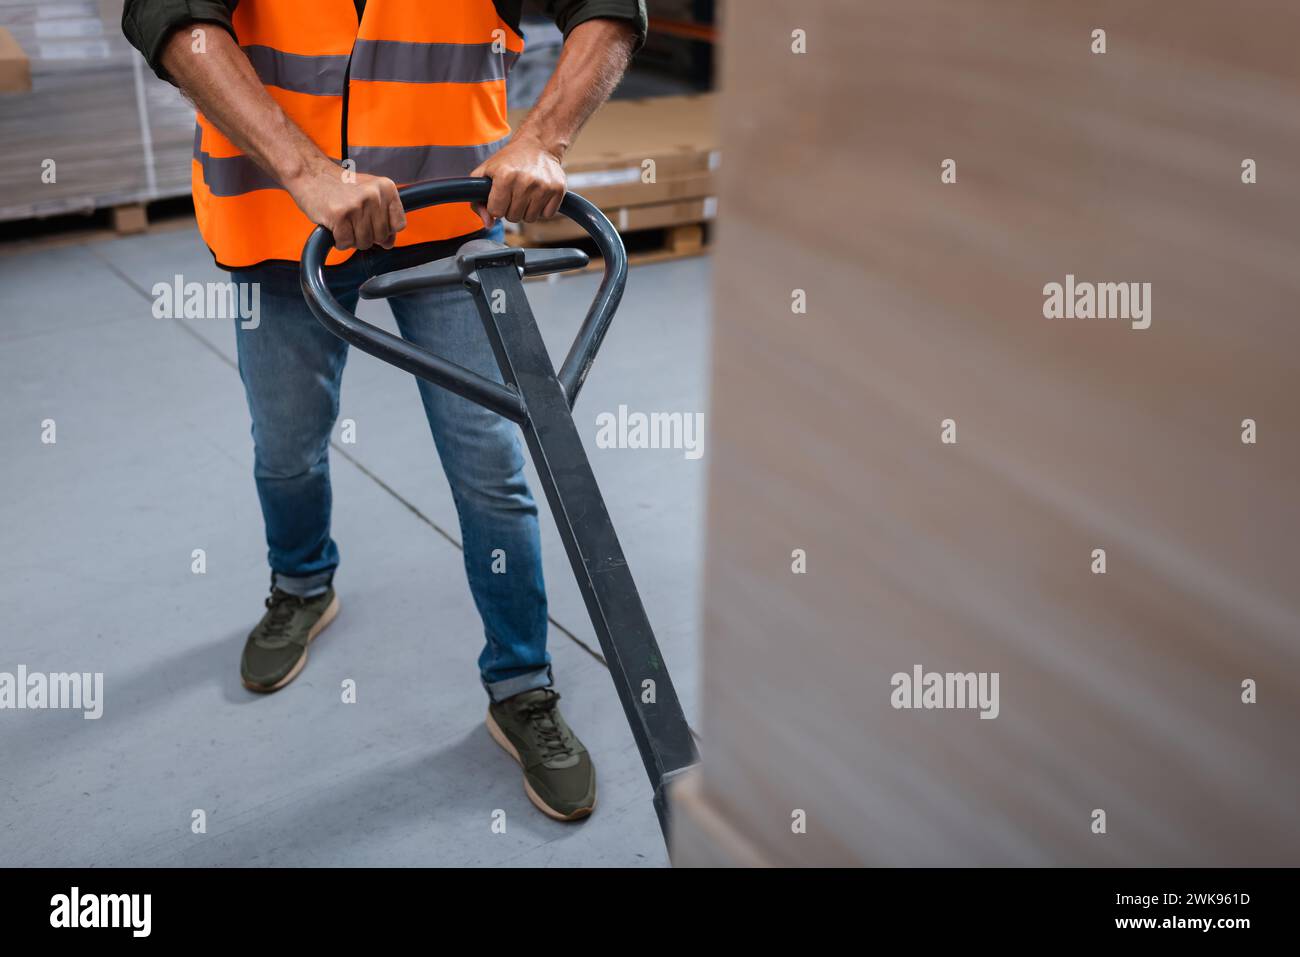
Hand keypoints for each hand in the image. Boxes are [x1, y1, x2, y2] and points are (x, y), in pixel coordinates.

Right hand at [286, 162, 405, 250]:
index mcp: (386, 188)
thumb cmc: (340, 185)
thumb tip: (389, 243)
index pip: (399, 224)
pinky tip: (335, 226)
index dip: (386, 229)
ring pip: (364, 242)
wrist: (310, 173)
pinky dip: (339, 240)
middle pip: (381, 236)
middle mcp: (374, 195)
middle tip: (354, 222)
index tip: (374, 224)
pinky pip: (346, 243)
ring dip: (352, 239)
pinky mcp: (339, 216)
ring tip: (344, 222)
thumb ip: (383, 216)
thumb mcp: (369, 193)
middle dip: (367, 235)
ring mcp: (357, 206)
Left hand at [470, 133, 565, 226]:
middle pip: (513, 217)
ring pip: (530, 218)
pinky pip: (547, 215)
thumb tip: (488, 223)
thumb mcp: (486, 172)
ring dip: (526, 210)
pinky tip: (539, 193)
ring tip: (526, 193)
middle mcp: (525, 182)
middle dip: (511, 208)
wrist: (538, 144)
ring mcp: (543, 186)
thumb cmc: (510, 159)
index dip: (496, 206)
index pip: (496, 212)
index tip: (500, 195)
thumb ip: (478, 200)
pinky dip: (542, 208)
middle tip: (514, 192)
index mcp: (505, 176)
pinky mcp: (558, 189)